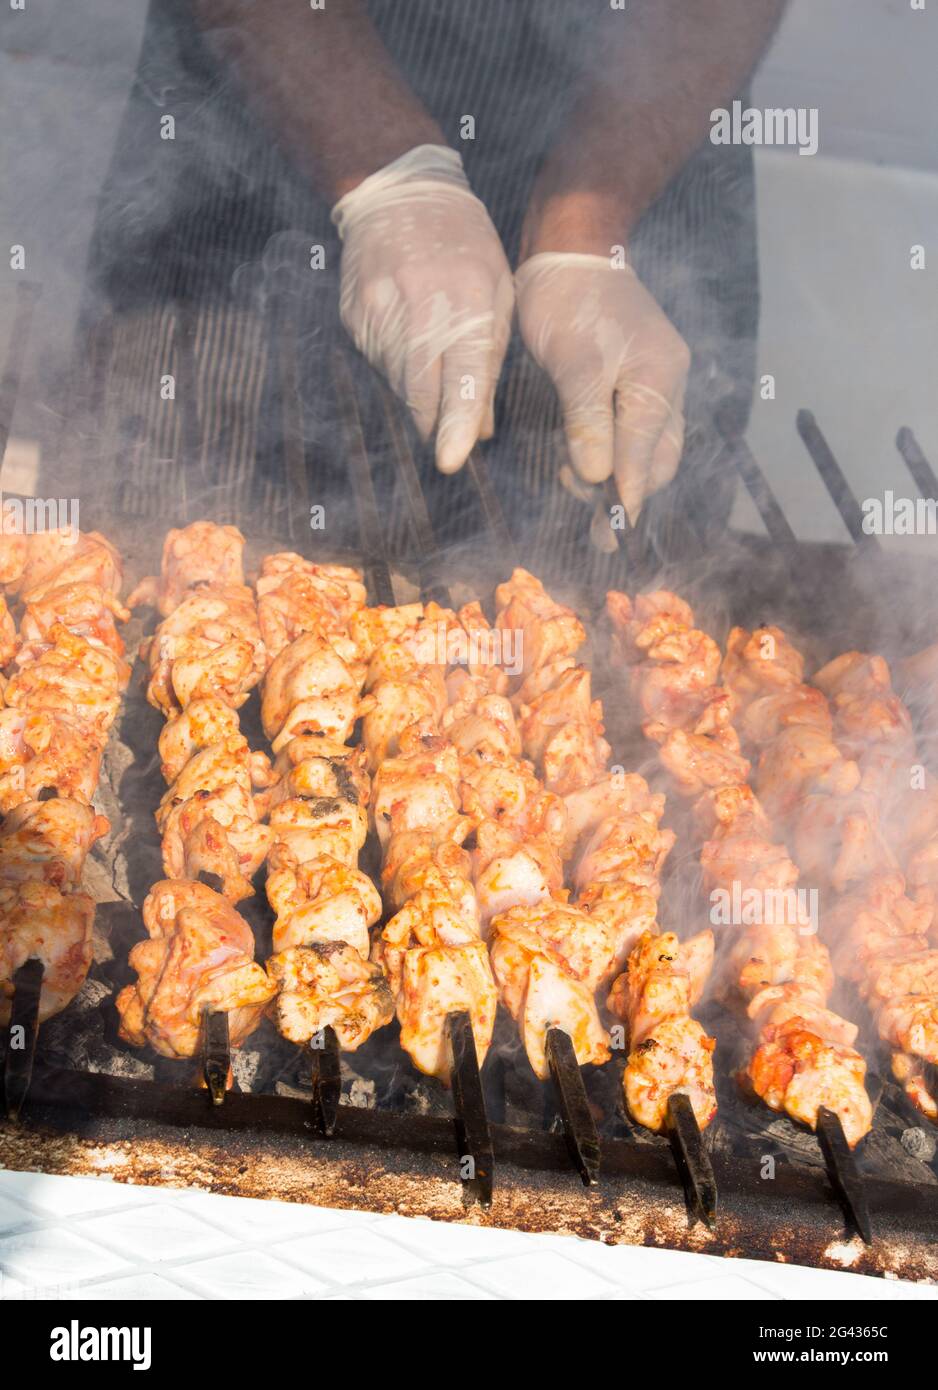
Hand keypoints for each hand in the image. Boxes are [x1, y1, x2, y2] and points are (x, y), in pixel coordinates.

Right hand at [332, 145, 513, 473]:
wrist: (399, 192)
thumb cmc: (465, 245)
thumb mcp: (497, 291)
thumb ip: (492, 360)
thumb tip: (481, 430)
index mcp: (467, 296)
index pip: (462, 372)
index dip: (456, 420)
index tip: (452, 459)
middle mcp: (419, 303)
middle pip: (421, 389)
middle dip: (434, 425)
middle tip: (448, 443)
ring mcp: (379, 308)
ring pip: (398, 383)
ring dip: (418, 395)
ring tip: (432, 363)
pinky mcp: (354, 314)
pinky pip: (377, 363)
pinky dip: (397, 369)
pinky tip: (407, 338)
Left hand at [515, 253, 688, 520]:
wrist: (570, 251)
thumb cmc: (569, 302)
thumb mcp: (574, 362)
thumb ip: (587, 421)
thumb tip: (599, 475)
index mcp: (659, 378)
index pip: (647, 451)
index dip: (629, 493)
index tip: (617, 529)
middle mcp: (666, 384)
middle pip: (657, 457)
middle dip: (627, 494)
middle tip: (600, 530)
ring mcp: (653, 382)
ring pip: (646, 448)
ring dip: (616, 476)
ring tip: (576, 490)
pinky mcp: (633, 381)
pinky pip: (633, 430)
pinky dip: (612, 454)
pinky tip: (586, 469)